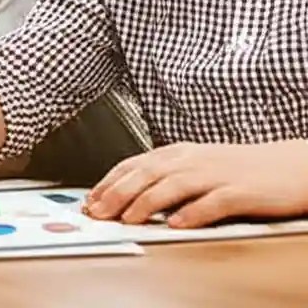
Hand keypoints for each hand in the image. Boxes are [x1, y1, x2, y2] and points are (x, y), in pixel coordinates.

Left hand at [85, 141, 307, 228]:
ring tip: (129, 219)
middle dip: (118, 193)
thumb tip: (128, 195)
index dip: (109, 182)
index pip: (134, 164)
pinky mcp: (242, 191)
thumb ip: (165, 177)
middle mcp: (194, 160)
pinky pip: (214, 202)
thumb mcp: (197, 166)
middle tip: (98, 212)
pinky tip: (178, 224)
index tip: (90, 200)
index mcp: (180, 153)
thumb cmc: (242, 169)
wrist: (293, 165)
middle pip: (147, 173)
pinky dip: (194, 212)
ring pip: (174, 185)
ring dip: (147, 202)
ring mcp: (218, 174)